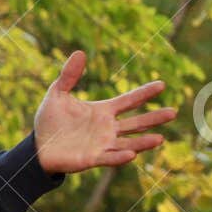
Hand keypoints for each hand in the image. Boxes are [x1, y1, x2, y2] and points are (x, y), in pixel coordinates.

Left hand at [34, 51, 176, 173]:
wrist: (38, 146)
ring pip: (128, 142)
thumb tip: (80, 52)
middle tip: (173, 112)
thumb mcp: (57, 94)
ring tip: (160, 139)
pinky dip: (120, 157)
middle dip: (154, 118)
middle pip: (136, 123)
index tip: (161, 84)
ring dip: (143, 142)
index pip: (128, 101)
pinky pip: (109, 158)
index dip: (144, 93)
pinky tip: (132, 154)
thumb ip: (68, 76)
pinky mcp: (92, 158)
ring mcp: (102, 144)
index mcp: (103, 111)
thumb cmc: (50, 121)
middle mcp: (107, 128)